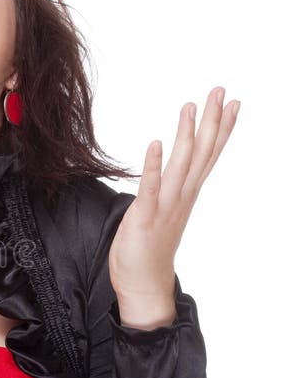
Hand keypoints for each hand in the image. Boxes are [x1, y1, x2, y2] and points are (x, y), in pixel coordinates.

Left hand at [108, 86, 239, 309]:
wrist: (144, 286)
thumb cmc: (148, 248)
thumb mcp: (163, 211)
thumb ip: (168, 189)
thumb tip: (168, 170)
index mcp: (186, 194)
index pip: (207, 156)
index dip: (221, 129)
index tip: (233, 102)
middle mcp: (181, 197)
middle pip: (201, 154)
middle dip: (210, 121)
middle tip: (220, 91)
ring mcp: (165, 206)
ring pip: (180, 165)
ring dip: (186, 135)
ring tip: (191, 106)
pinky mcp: (145, 216)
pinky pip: (151, 188)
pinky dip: (153, 166)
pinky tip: (156, 143)